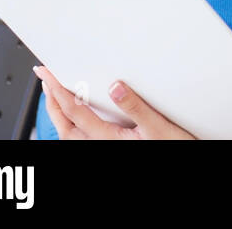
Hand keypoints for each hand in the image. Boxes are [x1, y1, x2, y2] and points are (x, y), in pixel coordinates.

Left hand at [34, 65, 195, 139]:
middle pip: (65, 126)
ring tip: (56, 96)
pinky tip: (79, 116)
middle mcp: (102, 145)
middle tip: (45, 81)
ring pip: (70, 135)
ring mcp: (105, 148)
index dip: (57, 91)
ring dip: (60, 115)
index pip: (74, 112)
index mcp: (109, 139)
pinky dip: (72, 125)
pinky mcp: (112, 147)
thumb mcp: (159, 126)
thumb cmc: (175, 147)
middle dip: (51, 103)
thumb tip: (116, 87)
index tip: (48, 75)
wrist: (186, 157)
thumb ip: (137, 107)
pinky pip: (82, 138)